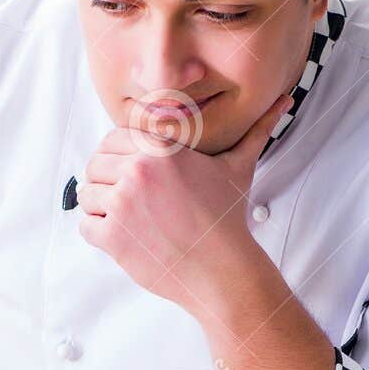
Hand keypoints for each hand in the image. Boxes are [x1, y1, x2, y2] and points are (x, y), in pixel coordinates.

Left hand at [76, 93, 289, 313]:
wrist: (222, 269)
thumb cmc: (227, 218)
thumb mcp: (238, 166)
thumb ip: (256, 130)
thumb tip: (284, 100)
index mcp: (160, 147)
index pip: (112, 139)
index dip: (119, 157)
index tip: (134, 176)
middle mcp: (137, 170)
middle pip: (95, 165)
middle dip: (108, 182)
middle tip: (133, 202)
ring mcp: (121, 203)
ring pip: (86, 194)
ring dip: (102, 207)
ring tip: (131, 220)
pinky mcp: (111, 235)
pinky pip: (85, 226)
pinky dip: (98, 234)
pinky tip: (127, 237)